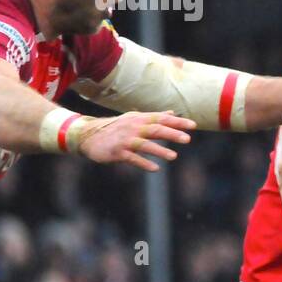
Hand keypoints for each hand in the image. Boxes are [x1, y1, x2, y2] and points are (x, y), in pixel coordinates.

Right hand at [78, 110, 195, 171]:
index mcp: (140, 119)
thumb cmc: (116, 127)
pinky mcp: (117, 152)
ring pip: (145, 144)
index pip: (162, 119)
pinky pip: (132, 158)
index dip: (178, 122)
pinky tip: (155, 168)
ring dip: (160, 151)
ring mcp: (125, 140)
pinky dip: (144, 163)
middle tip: (187, 139)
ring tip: (174, 156)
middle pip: (155, 130)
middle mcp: (134, 127)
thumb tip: (173, 112)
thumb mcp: (135, 118)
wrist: (88, 135)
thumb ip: (154, 117)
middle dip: (172, 134)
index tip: (193, 125)